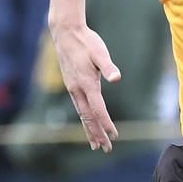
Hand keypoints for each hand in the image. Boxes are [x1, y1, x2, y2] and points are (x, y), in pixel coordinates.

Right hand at [50, 22, 120, 150]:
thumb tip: (116, 78)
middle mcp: (77, 90)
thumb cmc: (86, 41)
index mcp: (86, 84)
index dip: (106, 124)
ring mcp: (73, 88)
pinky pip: (79, 107)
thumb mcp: (100, 52)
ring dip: (89, 130)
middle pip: (88, 118)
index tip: (114, 136)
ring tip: (95, 144)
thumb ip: (108, 67)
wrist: (65, 32)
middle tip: (105, 149)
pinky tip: (88, 123)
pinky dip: (84, 119)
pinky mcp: (71, 85)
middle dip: (97, 134)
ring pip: (82, 115)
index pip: (98, 110)